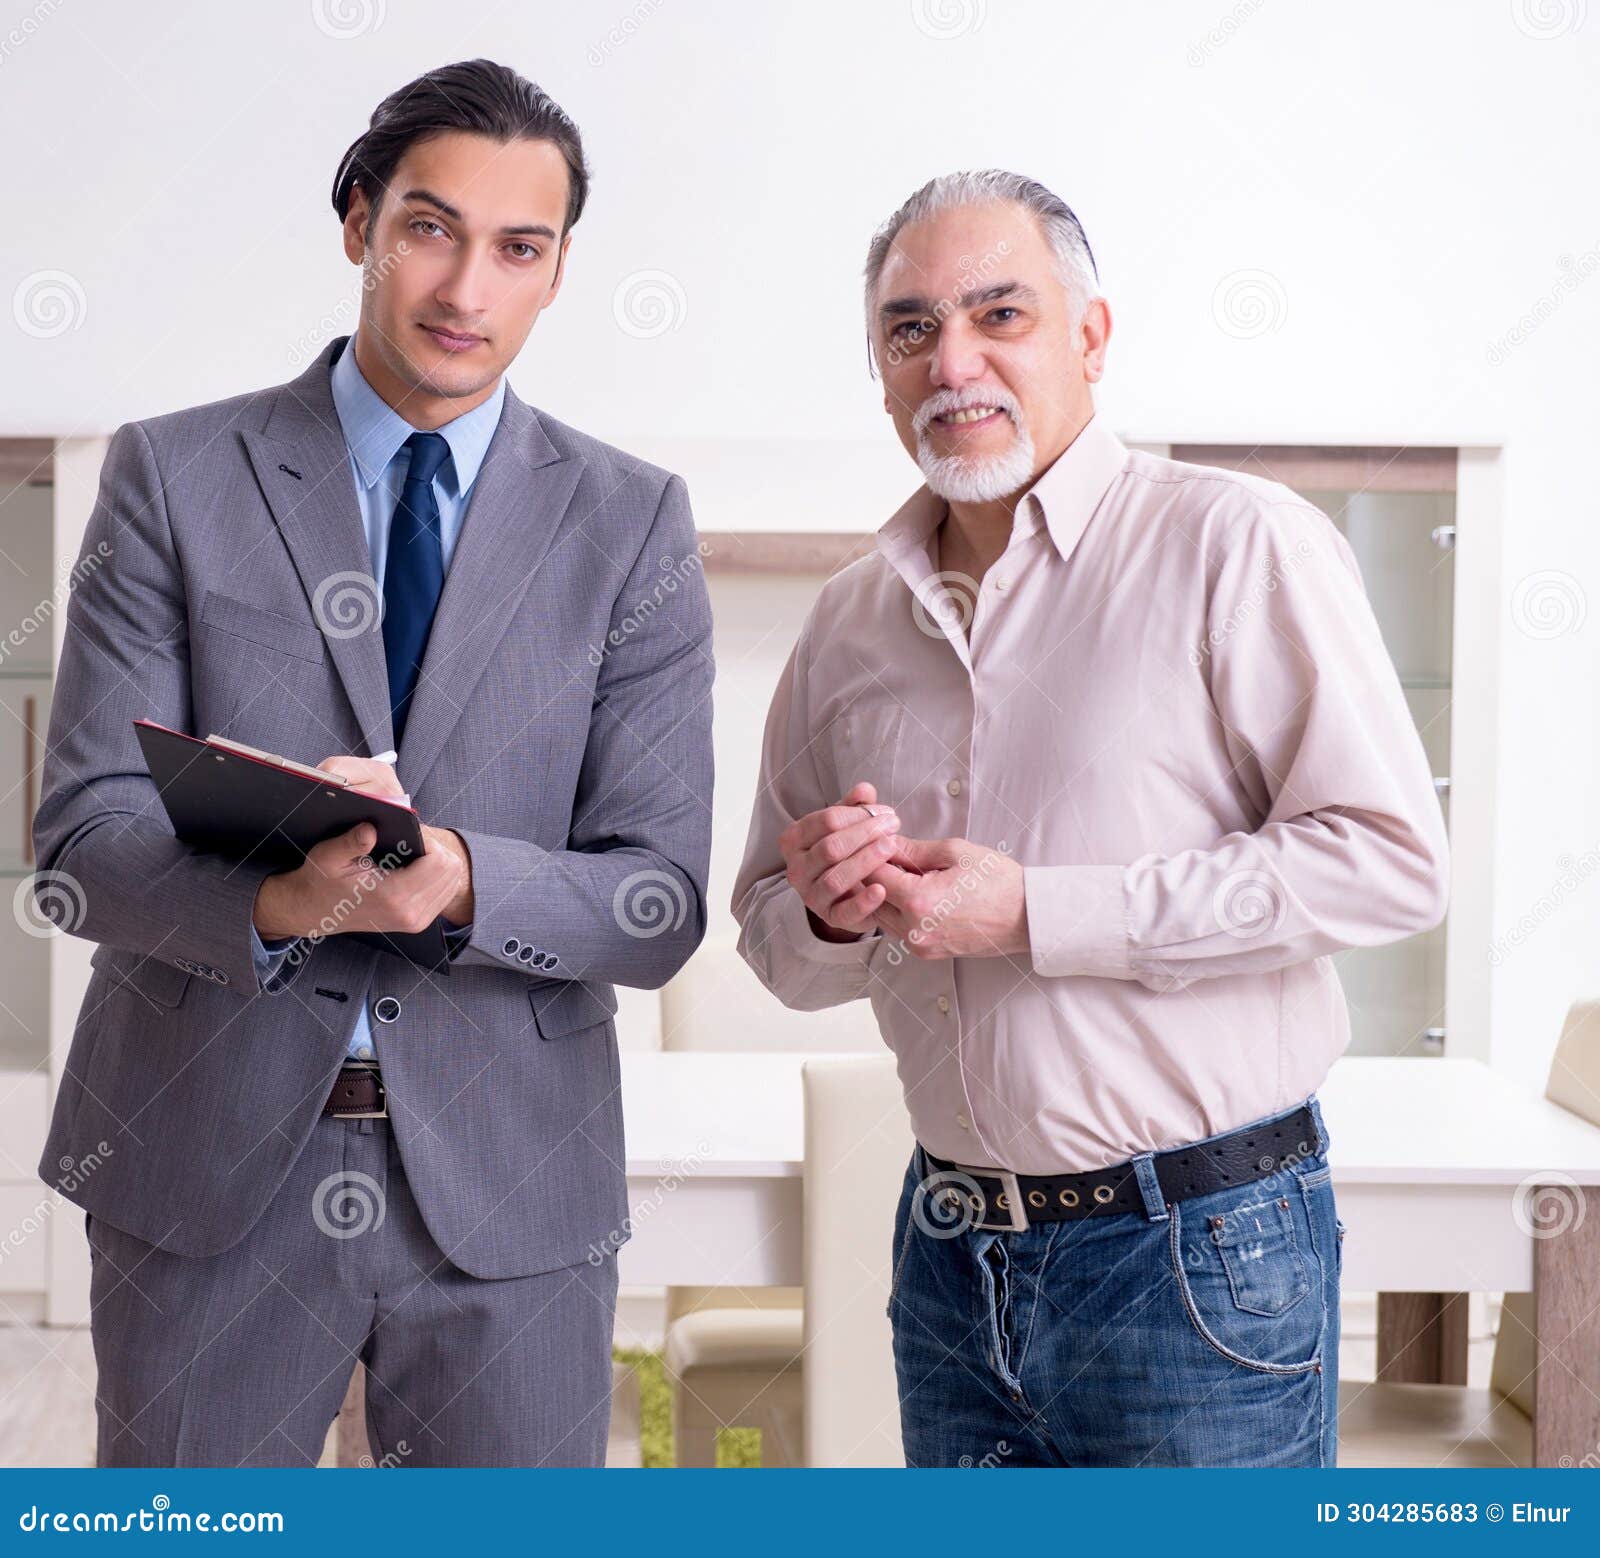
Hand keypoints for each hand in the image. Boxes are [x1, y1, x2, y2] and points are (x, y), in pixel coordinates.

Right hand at [314, 755, 471, 923]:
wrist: (314, 911)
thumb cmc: (321, 880)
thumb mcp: (327, 855)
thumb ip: (351, 842)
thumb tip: (371, 828)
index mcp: (393, 896)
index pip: (439, 861)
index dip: (429, 840)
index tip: (409, 834)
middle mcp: (410, 913)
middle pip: (452, 870)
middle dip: (437, 849)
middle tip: (412, 842)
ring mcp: (416, 921)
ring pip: (453, 881)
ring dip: (439, 862)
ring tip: (413, 855)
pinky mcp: (418, 922)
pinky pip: (445, 893)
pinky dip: (438, 876)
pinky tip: (416, 868)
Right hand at [778, 781, 901, 942]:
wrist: (845, 892)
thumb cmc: (845, 852)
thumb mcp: (847, 825)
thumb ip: (854, 806)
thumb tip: (865, 790)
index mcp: (795, 840)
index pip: (825, 821)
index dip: (858, 814)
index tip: (886, 812)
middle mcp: (796, 869)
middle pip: (831, 847)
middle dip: (866, 834)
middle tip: (893, 826)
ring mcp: (811, 895)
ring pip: (836, 878)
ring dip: (866, 861)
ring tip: (891, 847)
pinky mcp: (829, 917)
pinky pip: (845, 911)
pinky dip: (864, 902)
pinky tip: (881, 889)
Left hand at [864, 836, 1027, 958]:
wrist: (1026, 917)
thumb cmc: (998, 881)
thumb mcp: (957, 852)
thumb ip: (914, 849)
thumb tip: (886, 843)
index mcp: (919, 901)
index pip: (874, 874)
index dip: (872, 854)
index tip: (879, 841)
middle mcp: (914, 929)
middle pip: (871, 898)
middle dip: (876, 874)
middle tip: (890, 855)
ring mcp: (919, 945)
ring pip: (882, 916)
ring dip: (886, 894)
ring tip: (906, 873)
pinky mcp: (927, 953)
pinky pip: (898, 929)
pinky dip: (899, 910)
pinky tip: (916, 892)